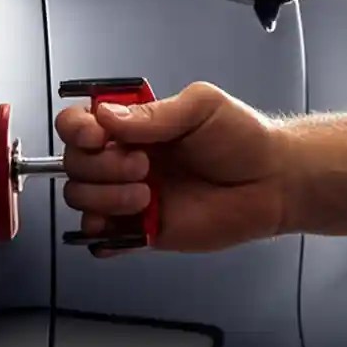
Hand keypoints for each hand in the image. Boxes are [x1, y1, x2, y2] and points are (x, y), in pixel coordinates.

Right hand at [56, 81, 289, 253]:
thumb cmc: (244, 141)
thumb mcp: (201, 108)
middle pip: (74, 162)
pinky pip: (102, 238)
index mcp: (135, 126)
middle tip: (143, 165)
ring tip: (145, 194)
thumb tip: (109, 116)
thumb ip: (154, 112)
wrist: (272, 184)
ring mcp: (130, 195)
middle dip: (100, 166)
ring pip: (81, 199)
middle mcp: (126, 158)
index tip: (98, 135)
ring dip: (105, 198)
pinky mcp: (140, 229)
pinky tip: (130, 223)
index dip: (77, 129)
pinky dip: (103, 235)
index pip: (79, 122)